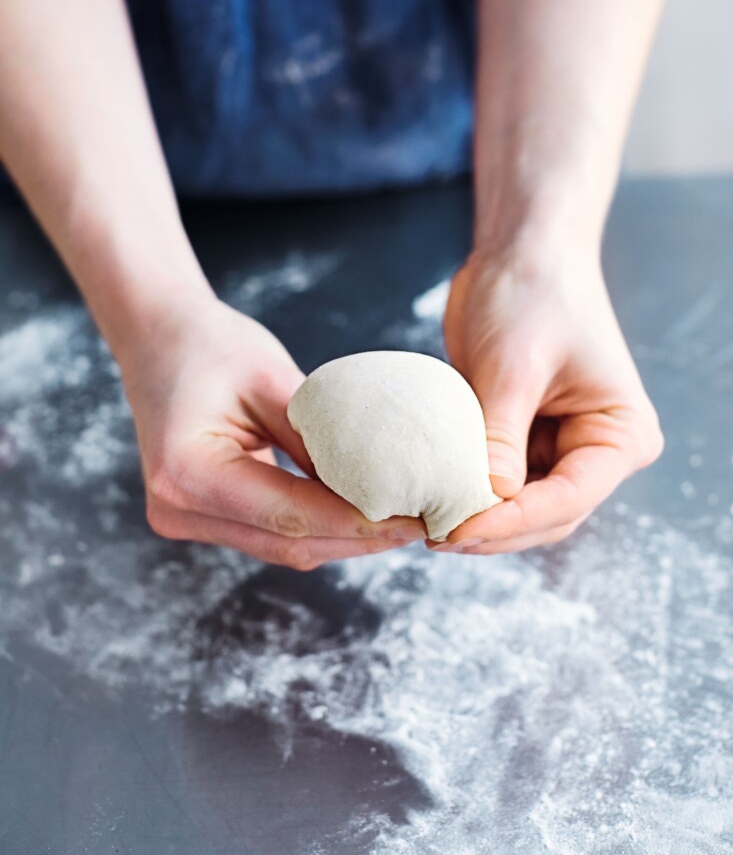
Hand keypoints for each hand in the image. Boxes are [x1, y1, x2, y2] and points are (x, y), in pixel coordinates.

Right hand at [119, 290, 423, 569]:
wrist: (158, 339)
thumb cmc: (211, 345)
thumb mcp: (272, 380)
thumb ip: (319, 438)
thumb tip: (381, 485)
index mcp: (187, 472)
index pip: (289, 515)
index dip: (355, 522)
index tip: (412, 518)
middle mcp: (177, 508)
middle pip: (287, 543)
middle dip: (358, 539)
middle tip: (420, 525)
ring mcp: (183, 519)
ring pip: (280, 547)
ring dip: (341, 539)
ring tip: (401, 522)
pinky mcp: (199, 516)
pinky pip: (268, 533)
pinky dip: (315, 526)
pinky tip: (360, 512)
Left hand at [437, 250, 663, 552]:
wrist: (522, 251)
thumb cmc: (534, 293)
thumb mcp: (514, 365)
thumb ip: (499, 435)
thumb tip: (483, 499)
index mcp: (621, 434)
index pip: (568, 499)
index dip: (511, 521)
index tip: (456, 530)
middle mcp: (597, 450)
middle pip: (547, 516)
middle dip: (493, 530)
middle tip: (434, 535)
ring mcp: (560, 447)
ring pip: (519, 508)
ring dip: (477, 518)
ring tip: (426, 522)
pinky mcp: (523, 439)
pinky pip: (497, 481)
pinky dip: (466, 492)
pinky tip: (430, 497)